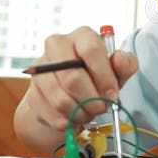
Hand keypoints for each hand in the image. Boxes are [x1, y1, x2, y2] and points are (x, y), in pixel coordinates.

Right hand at [22, 26, 138, 131]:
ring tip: (89, 112)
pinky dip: (67, 121)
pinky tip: (75, 116)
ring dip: (80, 112)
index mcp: (82, 36)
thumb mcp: (117, 71)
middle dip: (92, 99)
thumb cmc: (97, 78)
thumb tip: (119, 59)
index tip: (112, 94)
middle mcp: (57, 46)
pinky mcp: (32, 92)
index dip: (104, 76)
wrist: (69, 95)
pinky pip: (51, 113)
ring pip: (60, 99)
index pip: (91, 50)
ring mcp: (40, 69)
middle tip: (102, 108)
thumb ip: (125, 65)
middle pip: (72, 77)